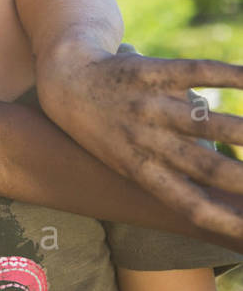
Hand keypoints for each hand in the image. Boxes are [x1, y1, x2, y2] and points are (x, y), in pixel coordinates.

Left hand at [36, 44, 242, 237]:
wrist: (65, 82)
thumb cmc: (108, 134)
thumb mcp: (128, 163)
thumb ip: (172, 179)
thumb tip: (220, 209)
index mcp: (140, 168)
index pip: (187, 202)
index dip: (222, 220)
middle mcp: (145, 138)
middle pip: (204, 164)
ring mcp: (149, 104)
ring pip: (204, 121)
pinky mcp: (154, 71)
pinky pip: (198, 72)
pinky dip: (232, 76)